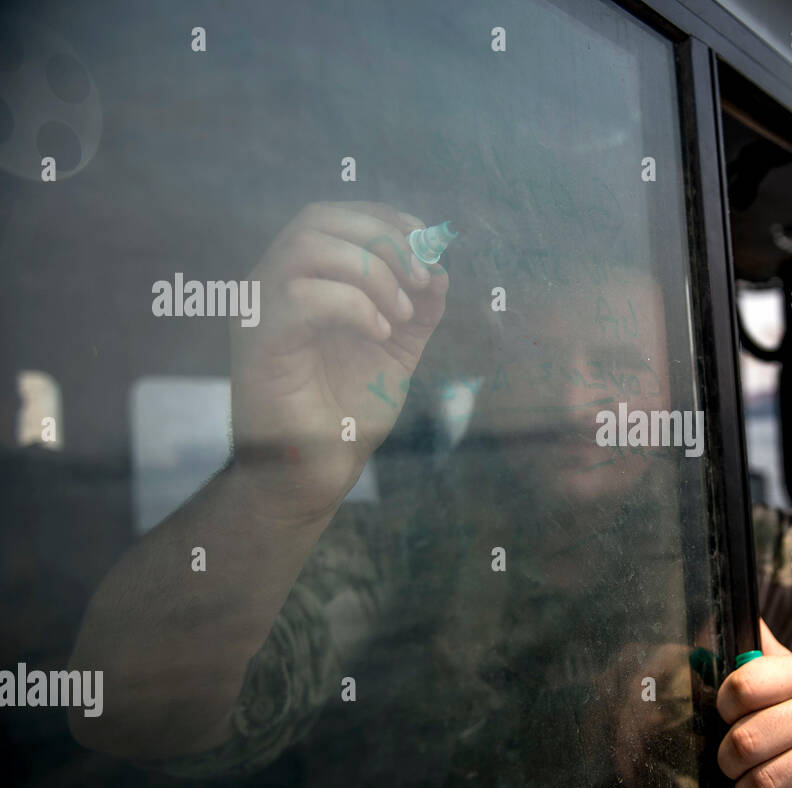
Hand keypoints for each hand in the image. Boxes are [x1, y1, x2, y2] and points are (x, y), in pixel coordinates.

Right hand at [230, 201, 448, 523]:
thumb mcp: (396, 351)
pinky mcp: (258, 342)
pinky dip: (354, 306)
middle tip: (421, 281)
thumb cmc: (345, 413)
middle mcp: (272, 285)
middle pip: (319, 219)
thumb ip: (418, 309)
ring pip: (308, 247)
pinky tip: (380, 335)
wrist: (315, 474)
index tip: (429, 247)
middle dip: (384, 240)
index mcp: (301, 279)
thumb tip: (440, 267)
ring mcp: (259, 309)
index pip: (333, 216)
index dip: (385, 219)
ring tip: (402, 316)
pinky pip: (301, 296)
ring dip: (372, 272)